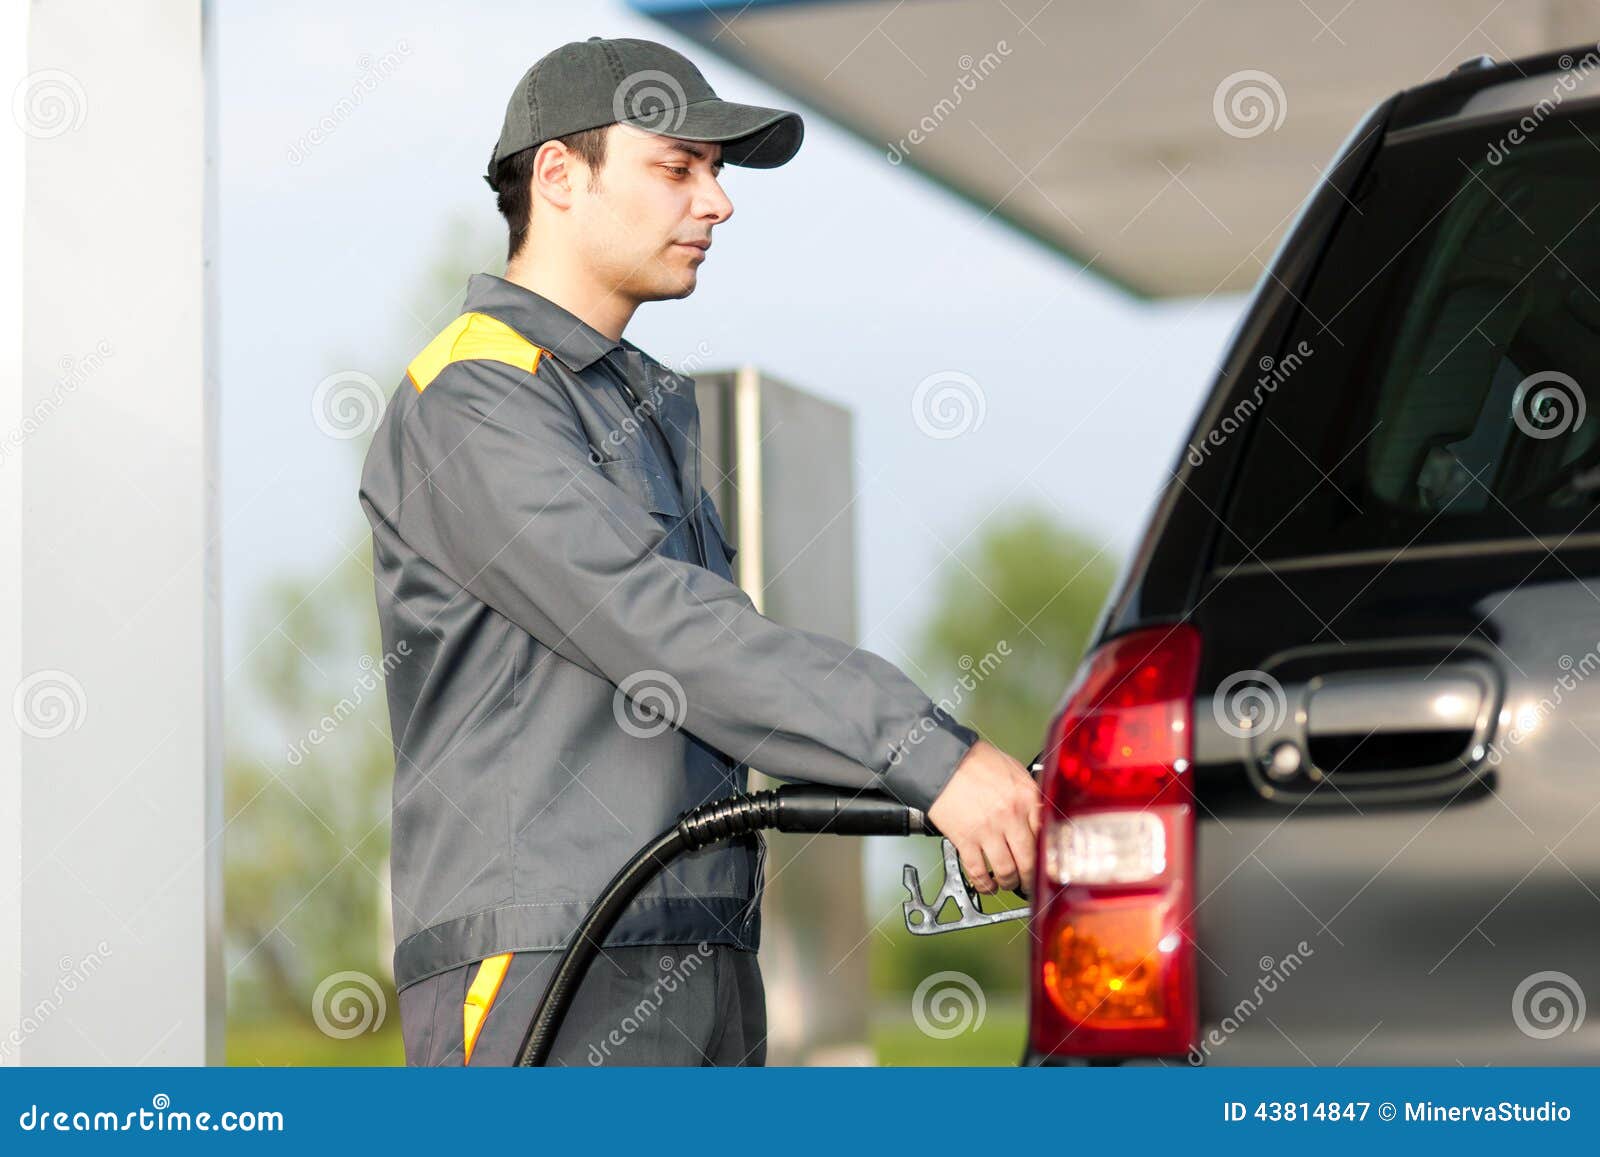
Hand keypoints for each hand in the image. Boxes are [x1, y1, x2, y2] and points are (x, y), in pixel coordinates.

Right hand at [925, 740, 1041, 895]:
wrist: (941, 761)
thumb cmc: (974, 761)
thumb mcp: (1014, 769)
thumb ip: (1029, 793)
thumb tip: (1040, 813)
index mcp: (1025, 797)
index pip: (1045, 836)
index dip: (1046, 856)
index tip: (1045, 864)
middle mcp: (1010, 816)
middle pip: (1029, 860)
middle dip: (1030, 878)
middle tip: (1029, 882)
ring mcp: (987, 830)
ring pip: (1006, 871)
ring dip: (1009, 883)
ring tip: (1008, 884)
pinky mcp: (965, 839)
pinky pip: (977, 871)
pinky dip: (983, 884)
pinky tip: (986, 885)